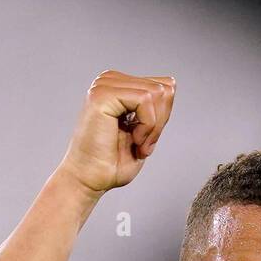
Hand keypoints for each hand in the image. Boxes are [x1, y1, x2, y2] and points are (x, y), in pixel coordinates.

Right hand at [57, 70, 176, 194]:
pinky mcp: (103, 95)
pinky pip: (145, 99)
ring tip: (138, 144)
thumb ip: (155, 107)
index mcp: (119, 86)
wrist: (88, 179)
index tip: (147, 140)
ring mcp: (104, 85)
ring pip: (156, 93)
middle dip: (161, 122)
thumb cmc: (111, 162)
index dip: (164, 117)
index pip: (163, 86)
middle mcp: (110, 81)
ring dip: (153, 127)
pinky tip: (133, 140)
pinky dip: (147, 126)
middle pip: (163, 88)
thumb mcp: (144, 130)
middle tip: (144, 145)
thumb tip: (171, 84)